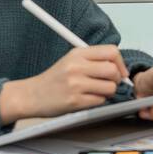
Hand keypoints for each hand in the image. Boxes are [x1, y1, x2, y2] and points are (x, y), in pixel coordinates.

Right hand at [0, 45, 129, 122]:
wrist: (32, 95)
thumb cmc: (55, 79)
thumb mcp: (71, 60)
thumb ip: (94, 60)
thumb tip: (119, 67)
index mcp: (78, 53)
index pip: (111, 52)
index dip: (120, 63)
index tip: (120, 71)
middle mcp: (76, 66)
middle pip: (112, 70)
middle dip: (116, 79)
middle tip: (109, 83)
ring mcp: (75, 84)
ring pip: (110, 87)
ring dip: (108, 92)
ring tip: (96, 92)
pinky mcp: (74, 101)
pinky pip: (100, 101)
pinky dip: (98, 101)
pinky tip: (87, 99)